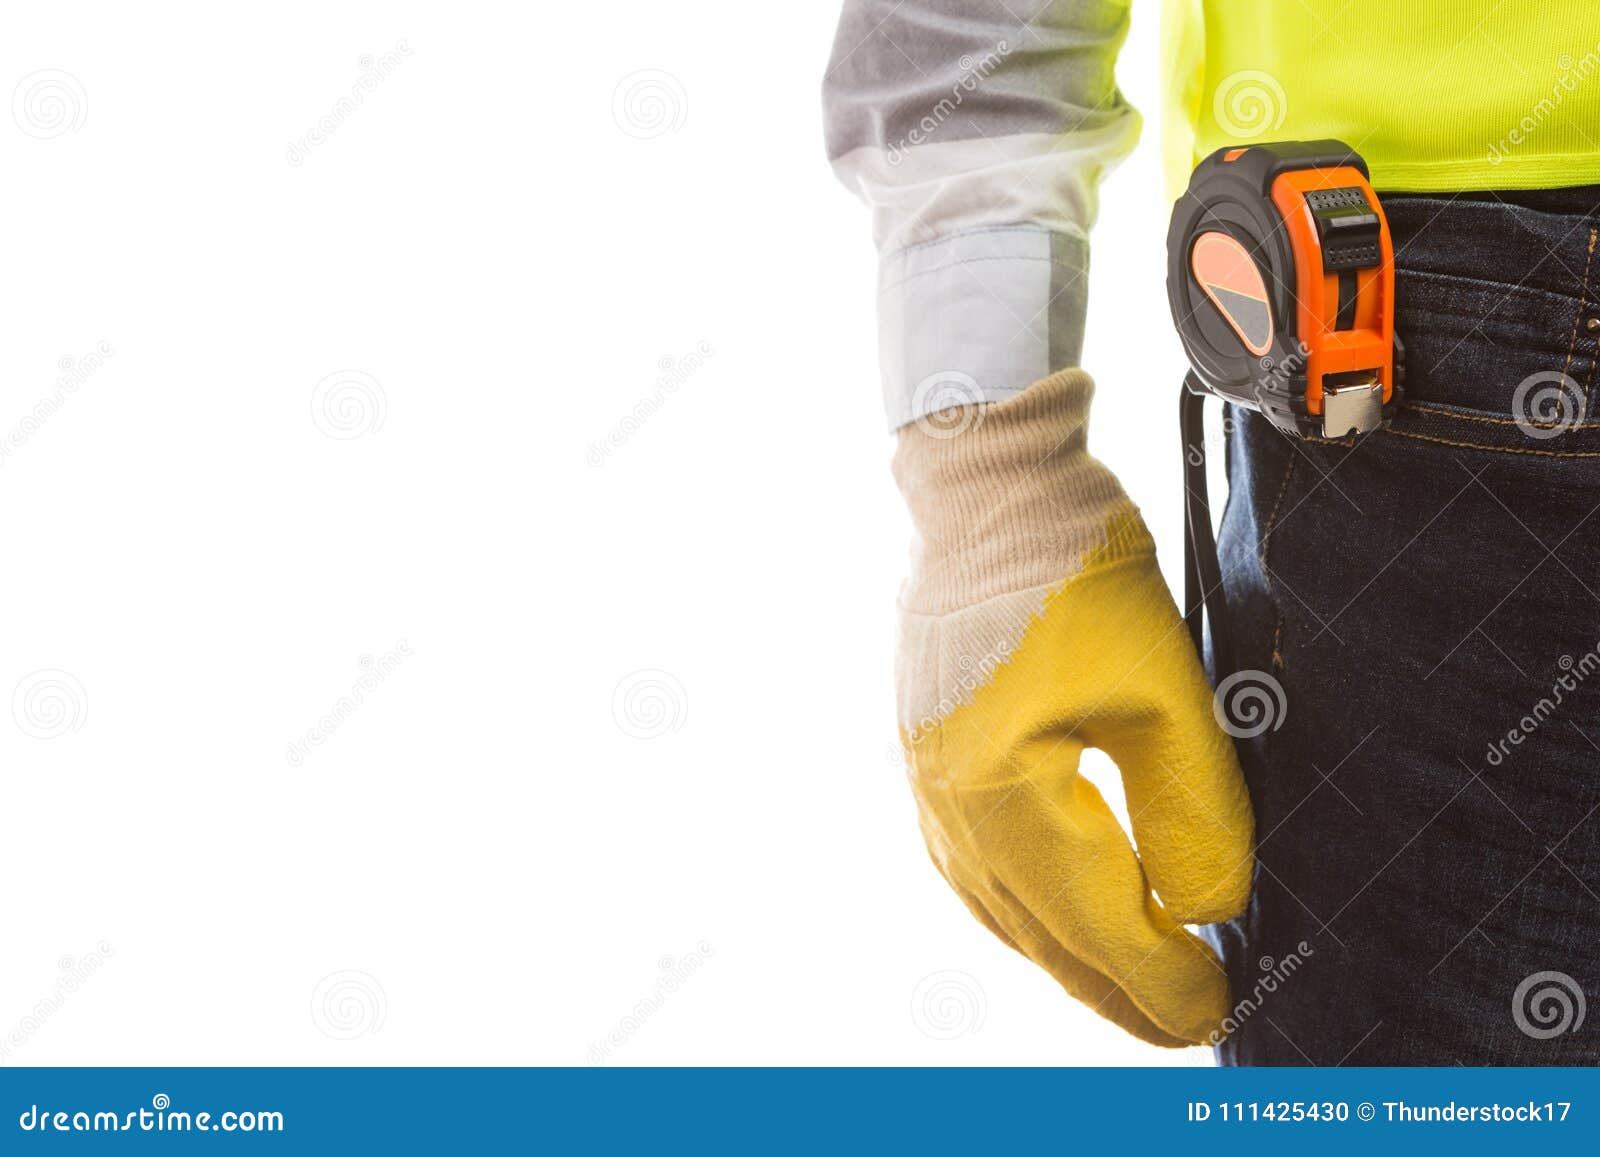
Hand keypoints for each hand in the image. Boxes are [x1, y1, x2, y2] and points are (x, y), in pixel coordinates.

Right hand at [895, 370, 1253, 1045]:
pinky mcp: (928, 761)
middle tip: (1188, 1020)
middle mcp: (948, 804)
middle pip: (1042, 934)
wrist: (988, 488)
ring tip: (1133, 985)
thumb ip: (1191, 807)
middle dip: (1119, 989)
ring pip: (1002, 912)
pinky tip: (1062, 913)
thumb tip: (1210, 908)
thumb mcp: (1163, 685)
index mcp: (1000, 788)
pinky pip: (977, 871)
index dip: (1162, 978)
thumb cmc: (1072, 567)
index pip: (1095, 920)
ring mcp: (926, 785)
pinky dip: (1029, 912)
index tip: (1220, 1009)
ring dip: (1071, 958)